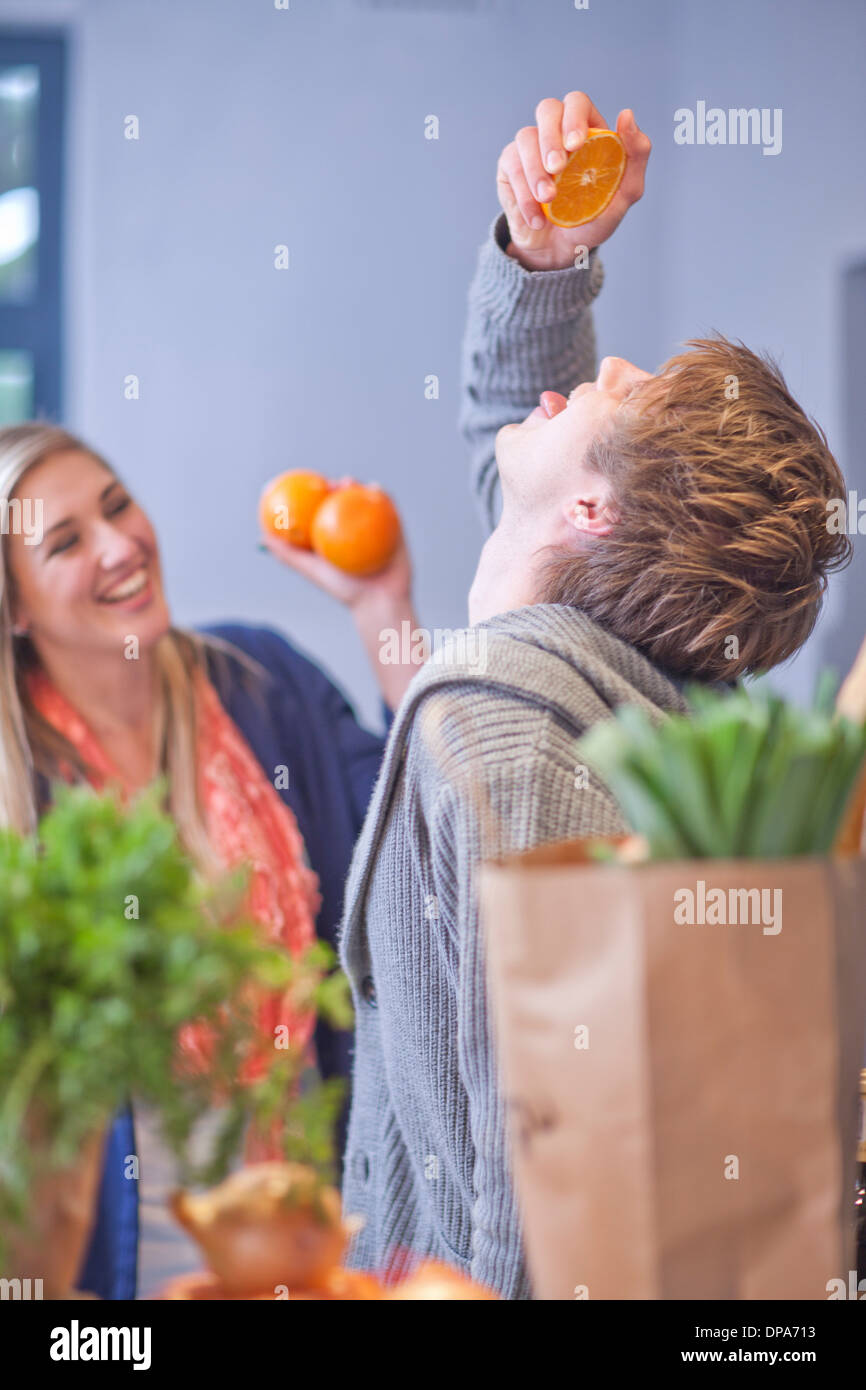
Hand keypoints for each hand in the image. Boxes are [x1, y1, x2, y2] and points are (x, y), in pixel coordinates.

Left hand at [259, 475, 412, 612]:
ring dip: (358, 486)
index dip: (312, 495)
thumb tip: (262, 537)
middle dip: (335, 487)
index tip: (301, 484)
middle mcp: (354, 531)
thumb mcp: (311, 570)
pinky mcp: (395, 529)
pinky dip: (382, 495)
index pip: (322, 510)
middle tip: (326, 483)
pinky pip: (389, 508)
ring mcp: (375, 529)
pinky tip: (374, 488)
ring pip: (366, 501)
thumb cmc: (344, 590)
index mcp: (335, 537)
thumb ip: (288, 555)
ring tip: (348, 482)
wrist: (379, 601)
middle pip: (345, 501)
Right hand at [496, 92, 651, 270]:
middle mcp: (556, 133)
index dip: (574, 117)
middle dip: (551, 137)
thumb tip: (626, 115)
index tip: (576, 145)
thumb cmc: (593, 218)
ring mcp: (530, 149)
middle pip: (547, 109)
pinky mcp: (510, 167)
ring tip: (548, 200)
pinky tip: (537, 218)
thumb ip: (636, 154)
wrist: (561, 251)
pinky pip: (512, 166)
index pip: (577, 103)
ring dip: (536, 171)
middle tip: (557, 168)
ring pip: (525, 137)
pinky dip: (524, 194)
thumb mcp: (625, 193)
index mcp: (586, 130)